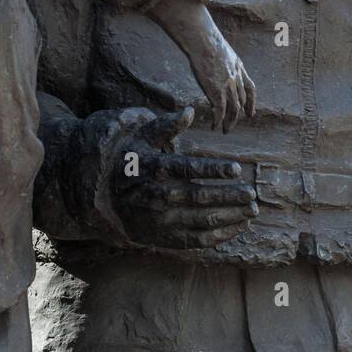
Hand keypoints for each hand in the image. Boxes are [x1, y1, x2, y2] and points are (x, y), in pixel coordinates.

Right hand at [103, 106, 257, 249]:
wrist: (100, 197)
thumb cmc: (128, 161)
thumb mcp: (139, 139)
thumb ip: (165, 126)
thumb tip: (189, 111)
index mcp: (150, 169)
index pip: (185, 169)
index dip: (212, 169)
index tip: (237, 168)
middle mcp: (154, 196)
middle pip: (196, 197)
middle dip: (226, 196)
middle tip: (251, 193)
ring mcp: (158, 220)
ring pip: (198, 221)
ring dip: (228, 217)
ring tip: (251, 211)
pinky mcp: (162, 237)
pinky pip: (194, 240)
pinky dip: (218, 236)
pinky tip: (238, 227)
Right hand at [193, 23, 255, 132]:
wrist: (204, 41)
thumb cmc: (208, 41)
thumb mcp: (223, 50)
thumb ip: (223, 60)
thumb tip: (216, 61)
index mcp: (239, 68)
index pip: (250, 89)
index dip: (251, 102)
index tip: (251, 112)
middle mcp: (237, 79)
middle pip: (241, 102)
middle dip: (239, 114)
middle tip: (234, 123)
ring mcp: (228, 86)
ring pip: (233, 109)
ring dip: (230, 122)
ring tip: (225, 130)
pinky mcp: (216, 91)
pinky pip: (220, 110)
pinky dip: (218, 120)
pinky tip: (214, 126)